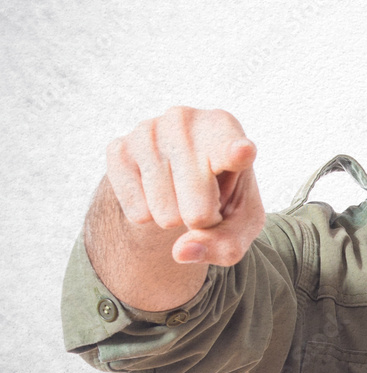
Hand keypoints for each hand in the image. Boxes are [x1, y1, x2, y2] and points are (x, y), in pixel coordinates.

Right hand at [105, 106, 265, 265]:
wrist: (181, 179)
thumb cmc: (224, 197)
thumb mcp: (241, 223)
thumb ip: (226, 245)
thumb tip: (182, 252)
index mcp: (226, 128)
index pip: (233, 147)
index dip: (237, 154)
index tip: (243, 152)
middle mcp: (186, 120)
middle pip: (198, 211)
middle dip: (203, 222)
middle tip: (207, 201)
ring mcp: (147, 131)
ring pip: (165, 214)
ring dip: (176, 219)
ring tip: (182, 194)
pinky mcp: (118, 149)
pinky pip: (137, 212)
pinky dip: (149, 217)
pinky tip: (157, 193)